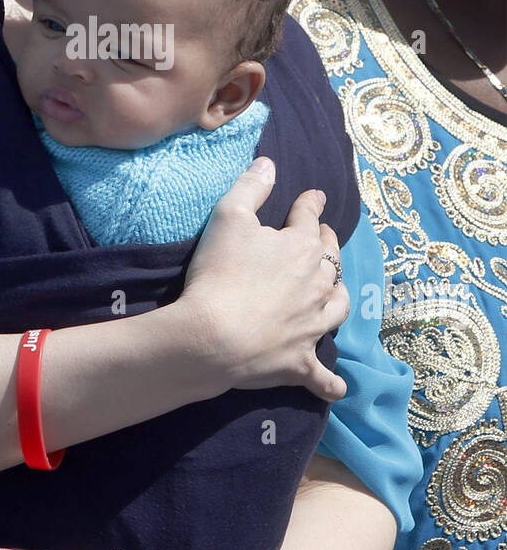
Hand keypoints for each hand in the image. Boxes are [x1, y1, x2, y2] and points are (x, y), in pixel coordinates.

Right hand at [182, 157, 348, 401]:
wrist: (212, 336)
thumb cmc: (218, 272)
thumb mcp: (228, 216)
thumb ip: (251, 186)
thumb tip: (269, 163)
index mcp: (301, 247)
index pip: (310, 217)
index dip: (311, 204)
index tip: (315, 197)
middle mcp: (317, 285)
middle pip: (331, 260)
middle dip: (329, 245)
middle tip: (325, 238)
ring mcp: (312, 326)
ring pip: (338, 308)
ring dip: (338, 297)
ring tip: (335, 291)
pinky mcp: (300, 363)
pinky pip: (323, 377)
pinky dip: (330, 382)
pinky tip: (337, 386)